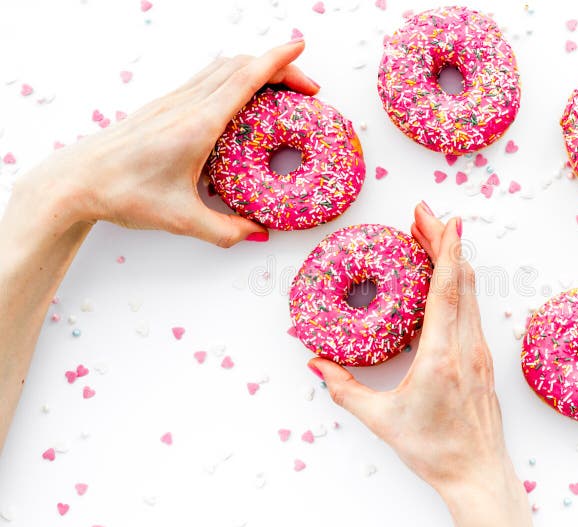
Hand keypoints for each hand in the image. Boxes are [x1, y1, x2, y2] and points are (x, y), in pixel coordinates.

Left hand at [0, 40, 318, 448]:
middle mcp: (187, 105)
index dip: (278, 61)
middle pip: (240, 66)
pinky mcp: (163, 106)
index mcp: (198, 125)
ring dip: (256, 67)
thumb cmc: (125, 195)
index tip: (300, 46)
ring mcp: (173, 101)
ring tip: (281, 86)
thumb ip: (226, 230)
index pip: (245, 79)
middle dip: (279, 66)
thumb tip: (258, 233)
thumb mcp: (182, 220)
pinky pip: (206, 78)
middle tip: (307, 85)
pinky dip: (234, 75)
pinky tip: (241, 95)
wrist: (77, 181)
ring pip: (222, 67)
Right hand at [309, 204, 533, 526]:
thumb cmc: (435, 450)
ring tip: (431, 236)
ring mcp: (480, 352)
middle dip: (444, 242)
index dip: (447, 250)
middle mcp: (467, 348)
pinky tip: (443, 280)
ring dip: (453, 260)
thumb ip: (346, 391)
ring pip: (471, 293)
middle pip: (461, 281)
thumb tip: (318, 365)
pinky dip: (458, 285)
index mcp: (442, 358)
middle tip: (423, 215)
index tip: (446, 219)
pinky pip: (472, 310)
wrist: (478, 474)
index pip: (447, 291)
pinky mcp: (483, 359)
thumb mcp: (382, 421)